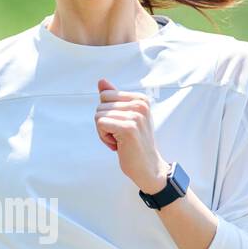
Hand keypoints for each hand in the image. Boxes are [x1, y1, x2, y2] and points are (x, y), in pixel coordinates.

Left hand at [94, 78, 170, 193]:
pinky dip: (104, 137)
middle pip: (101, 105)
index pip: (105, 95)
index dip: (107, 112)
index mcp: (140, 99)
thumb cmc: (135, 143)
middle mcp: (140, 104)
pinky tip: (117, 145)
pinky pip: (100, 124)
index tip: (120, 125)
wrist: (148, 167)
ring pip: (99, 115)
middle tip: (119, 135)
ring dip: (104, 132)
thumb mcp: (126, 117)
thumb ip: (114, 98)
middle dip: (104, 123)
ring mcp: (135, 116)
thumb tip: (101, 81)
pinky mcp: (128, 128)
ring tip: (120, 140)